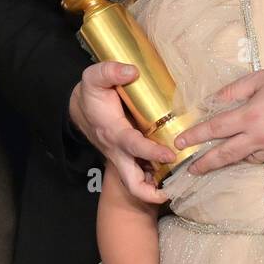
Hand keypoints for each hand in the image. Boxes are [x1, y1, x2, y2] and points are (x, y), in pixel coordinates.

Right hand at [69, 62, 171, 204]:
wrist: (81, 109)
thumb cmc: (92, 94)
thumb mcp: (94, 76)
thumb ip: (109, 71)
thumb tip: (132, 71)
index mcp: (113, 132)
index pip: (133, 146)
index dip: (152, 152)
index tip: (171, 154)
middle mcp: (119, 151)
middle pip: (133, 183)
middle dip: (152, 192)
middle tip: (176, 188)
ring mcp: (124, 158)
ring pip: (139, 183)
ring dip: (158, 187)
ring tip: (183, 182)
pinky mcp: (130, 158)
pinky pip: (144, 174)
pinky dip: (157, 178)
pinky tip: (176, 171)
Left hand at [173, 67, 263, 174]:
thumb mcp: (259, 78)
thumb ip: (233, 91)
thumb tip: (213, 101)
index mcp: (250, 115)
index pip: (214, 129)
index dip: (194, 136)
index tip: (180, 143)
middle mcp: (259, 136)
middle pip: (225, 154)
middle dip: (205, 163)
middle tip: (190, 169)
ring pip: (244, 158)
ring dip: (230, 158)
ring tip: (217, 158)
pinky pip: (263, 158)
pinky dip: (252, 154)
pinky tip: (249, 148)